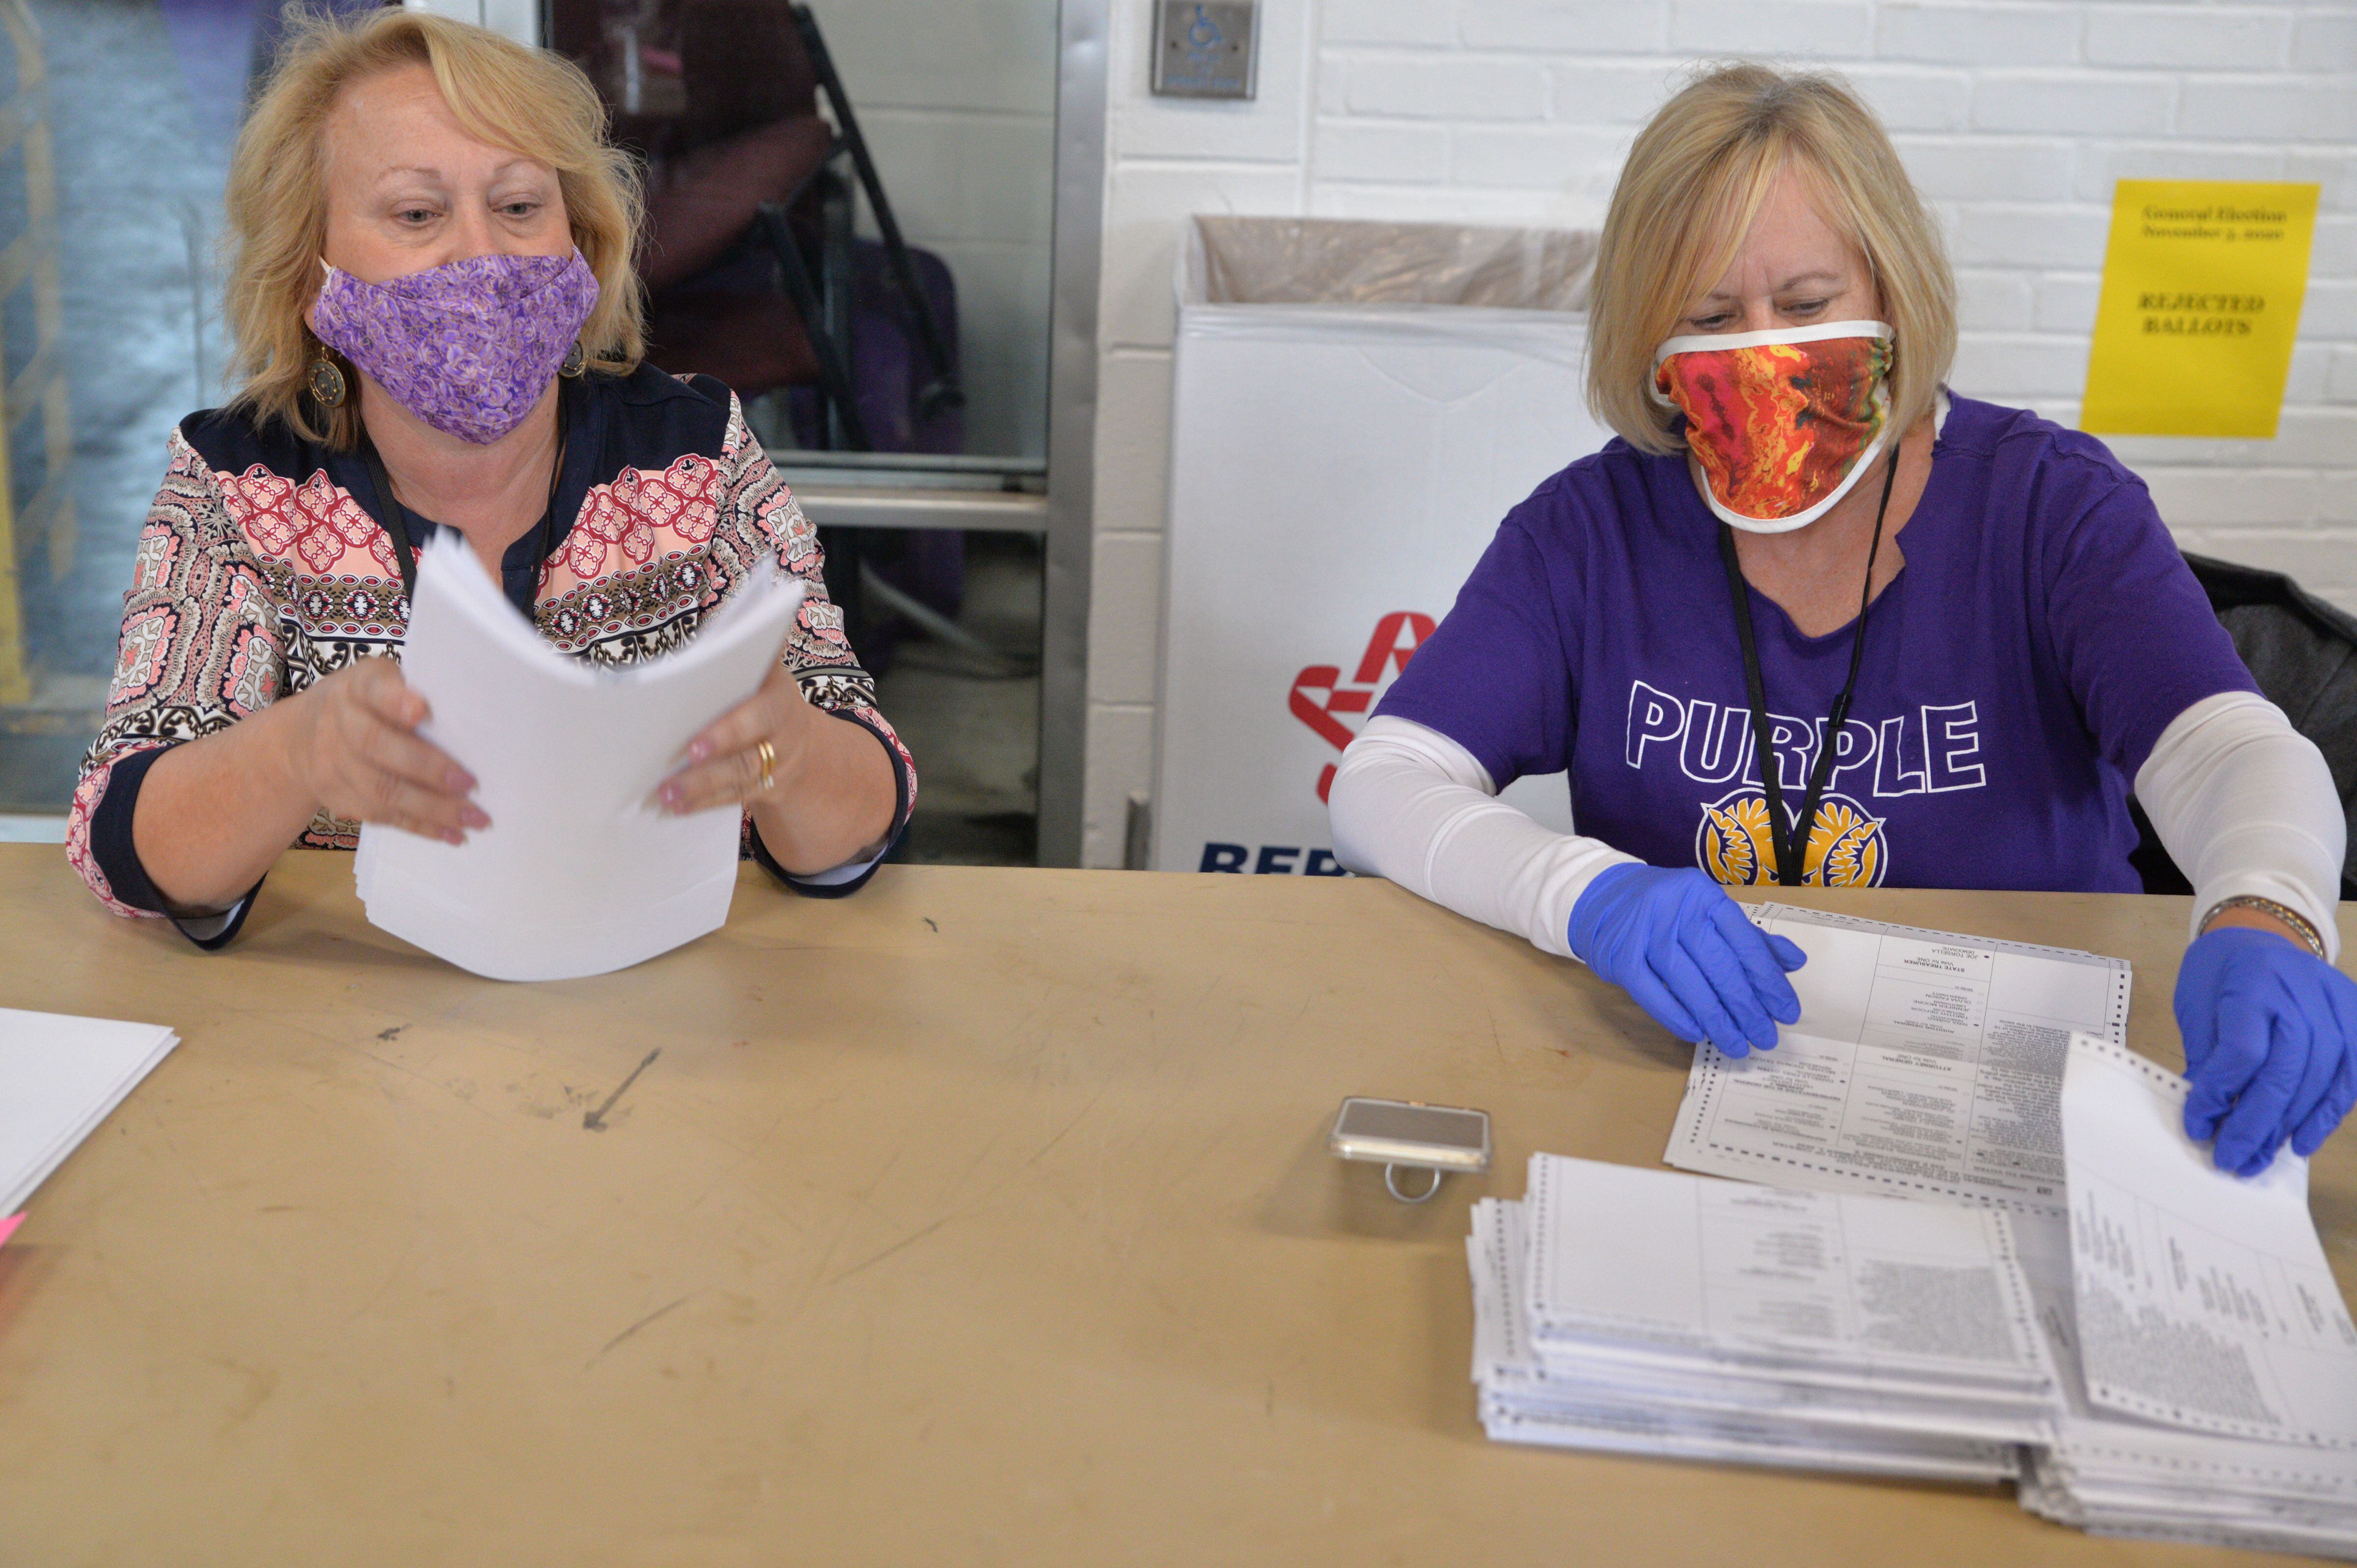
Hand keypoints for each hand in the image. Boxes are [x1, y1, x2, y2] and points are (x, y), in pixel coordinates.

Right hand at [285, 657, 485, 842]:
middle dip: (427, 769)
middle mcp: (341, 724)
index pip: (373, 690)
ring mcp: (335, 765)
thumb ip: (412, 694)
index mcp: (358, 687)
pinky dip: (421, 827)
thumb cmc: (367, 705)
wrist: (300, 739)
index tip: (421, 710)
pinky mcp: (339, 798)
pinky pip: (383, 815)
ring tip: (474, 819)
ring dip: (433, 809)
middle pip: (377, 747)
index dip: (395, 701)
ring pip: (382, 790)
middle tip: (470, 784)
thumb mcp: (382, 683)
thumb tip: (465, 719)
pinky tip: (453, 834)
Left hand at [658, 662, 818, 814]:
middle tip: (671, 779)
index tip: (694, 747)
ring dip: (700, 788)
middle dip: (709, 770)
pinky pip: (735, 797)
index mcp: (781, 696)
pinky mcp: (768, 789)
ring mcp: (780, 765)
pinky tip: (677, 807)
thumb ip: (739, 660)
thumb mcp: (762, 672)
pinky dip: (704, 803)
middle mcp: (786, 733)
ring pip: (739, 779)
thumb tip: (709, 626)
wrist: (797, 736)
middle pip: (748, 755)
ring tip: (665, 795)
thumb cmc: (760, 695)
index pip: (761, 714)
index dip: (729, 731)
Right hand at [1566, 864, 1805, 1056]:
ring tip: (1737, 1044)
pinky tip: (1697, 1034)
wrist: (1602, 897)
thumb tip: (1795, 962)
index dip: (1768, 981)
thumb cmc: (1667, 910)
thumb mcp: (1709, 912)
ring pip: (1688, 983)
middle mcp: (1675, 910)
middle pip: (1719, 966)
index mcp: (1704, 896)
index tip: (1786, 1012)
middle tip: (1765, 1037)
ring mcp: (1644, 932)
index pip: (1744, 942)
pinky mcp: (1619, 956)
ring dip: (1716, 1019)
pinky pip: (1652, 993)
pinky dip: (1676, 1016)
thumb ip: (1750, 937)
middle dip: (1746, 1007)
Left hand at [2176, 926, 2356, 1175]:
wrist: (2262, 939)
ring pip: (2321, 1080)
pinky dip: (2326, 1114)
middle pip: (2284, 1071)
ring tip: (2259, 1156)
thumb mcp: (2198, 1003)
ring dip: (2289, 1126)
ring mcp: (2336, 1008)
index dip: (2220, 1094)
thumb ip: (2207, 1055)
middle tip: (2230, 1159)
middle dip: (2255, 1123)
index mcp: (2253, 981)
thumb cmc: (2222, 974)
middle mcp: (2302, 994)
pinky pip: (2349, 1078)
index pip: (2242, 1050)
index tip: (2198, 1125)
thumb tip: (2209, 1115)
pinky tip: (2301, 1140)